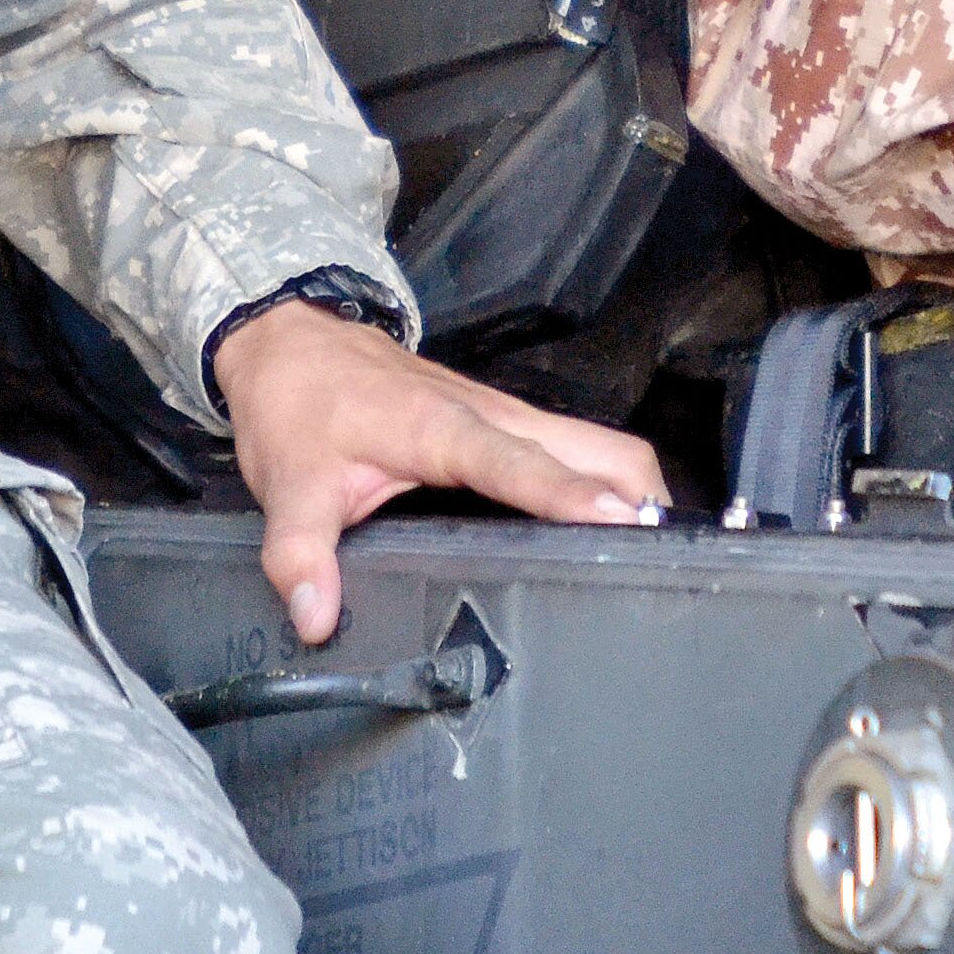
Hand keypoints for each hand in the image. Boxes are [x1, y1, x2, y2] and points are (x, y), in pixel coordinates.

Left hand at [216, 303, 667, 644]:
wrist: (289, 339)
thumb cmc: (299, 399)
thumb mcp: (288, 483)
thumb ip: (301, 555)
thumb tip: (319, 614)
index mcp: (446, 429)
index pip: (526, 466)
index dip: (576, 498)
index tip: (623, 525)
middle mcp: (491, 415)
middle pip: (600, 449)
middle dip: (641, 500)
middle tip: (665, 564)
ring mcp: (504, 415)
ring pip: (597, 444)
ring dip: (631, 490)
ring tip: (652, 557)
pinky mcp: (502, 420)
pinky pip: (573, 447)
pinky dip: (603, 482)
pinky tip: (603, 525)